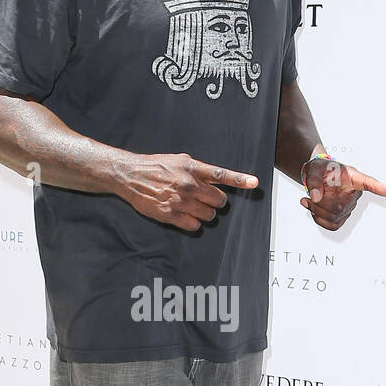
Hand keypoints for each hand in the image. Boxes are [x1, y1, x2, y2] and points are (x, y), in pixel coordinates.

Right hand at [118, 152, 258, 231]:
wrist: (131, 176)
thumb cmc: (156, 166)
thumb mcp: (179, 160)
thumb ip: (198, 169)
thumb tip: (214, 179)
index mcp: (192, 168)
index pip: (221, 175)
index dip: (240, 180)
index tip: (254, 183)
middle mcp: (188, 184)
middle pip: (219, 200)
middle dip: (216, 201)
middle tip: (207, 199)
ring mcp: (179, 201)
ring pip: (208, 215)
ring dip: (205, 213)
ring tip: (192, 206)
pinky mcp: (170, 215)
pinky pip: (194, 225)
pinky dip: (193, 222)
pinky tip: (184, 214)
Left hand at [300, 158, 385, 230]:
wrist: (318, 177)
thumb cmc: (321, 170)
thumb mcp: (314, 169)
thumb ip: (314, 181)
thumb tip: (316, 197)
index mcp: (352, 177)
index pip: (367, 182)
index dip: (379, 188)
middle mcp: (355, 193)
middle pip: (338, 208)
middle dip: (318, 204)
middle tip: (311, 194)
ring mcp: (350, 206)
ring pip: (333, 218)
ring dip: (316, 211)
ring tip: (311, 200)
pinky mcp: (343, 216)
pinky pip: (332, 225)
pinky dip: (319, 219)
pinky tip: (314, 209)